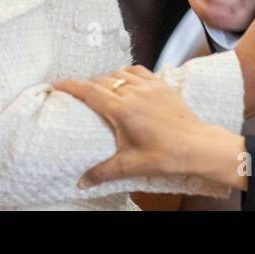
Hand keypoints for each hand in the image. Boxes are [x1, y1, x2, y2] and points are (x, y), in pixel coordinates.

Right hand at [55, 66, 247, 188]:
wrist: (197, 146)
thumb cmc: (164, 155)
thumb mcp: (130, 165)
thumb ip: (102, 172)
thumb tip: (81, 182)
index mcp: (122, 109)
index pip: (90, 91)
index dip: (71, 85)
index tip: (57, 84)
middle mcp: (134, 92)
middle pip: (102, 81)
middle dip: (87, 85)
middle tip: (78, 94)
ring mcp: (150, 86)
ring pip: (121, 72)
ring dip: (108, 79)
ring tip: (102, 90)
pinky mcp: (163, 85)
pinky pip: (140, 70)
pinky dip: (128, 73)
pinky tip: (127, 82)